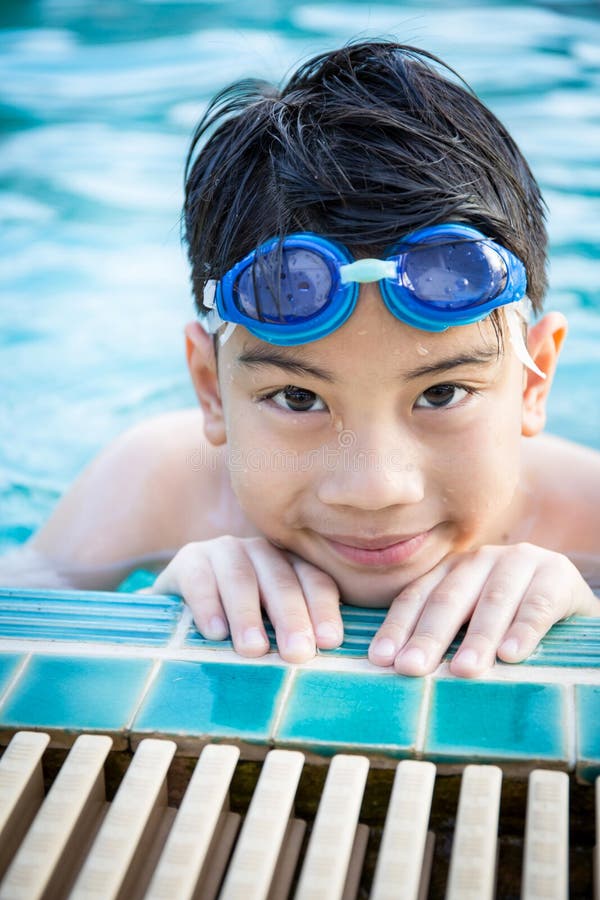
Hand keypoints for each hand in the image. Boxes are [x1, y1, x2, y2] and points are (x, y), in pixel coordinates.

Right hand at [149, 536, 342, 662]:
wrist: (180, 606)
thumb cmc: (237, 626)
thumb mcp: (269, 628)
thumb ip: (292, 639)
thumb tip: (316, 671)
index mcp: (291, 564)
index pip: (315, 582)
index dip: (323, 610)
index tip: (329, 641)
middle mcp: (262, 552)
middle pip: (282, 582)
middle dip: (291, 618)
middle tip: (297, 653)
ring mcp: (225, 551)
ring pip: (241, 579)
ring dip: (248, 616)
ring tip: (254, 649)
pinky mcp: (189, 559)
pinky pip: (200, 579)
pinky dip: (208, 606)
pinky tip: (215, 633)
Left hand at [368, 542, 599, 677]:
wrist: (570, 602)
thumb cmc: (511, 620)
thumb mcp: (473, 621)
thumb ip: (444, 636)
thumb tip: (399, 673)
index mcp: (452, 569)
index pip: (417, 596)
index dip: (398, 627)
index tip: (380, 660)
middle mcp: (481, 560)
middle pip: (448, 599)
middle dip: (428, 636)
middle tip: (410, 669)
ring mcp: (520, 562)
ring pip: (492, 601)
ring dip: (476, 639)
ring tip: (462, 672)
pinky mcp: (558, 574)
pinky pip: (538, 604)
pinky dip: (524, 630)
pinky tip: (511, 656)